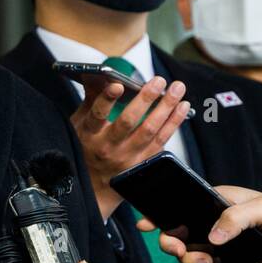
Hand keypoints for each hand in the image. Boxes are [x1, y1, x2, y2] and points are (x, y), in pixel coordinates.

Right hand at [70, 75, 189, 218]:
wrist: (94, 187)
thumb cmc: (85, 147)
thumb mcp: (79, 125)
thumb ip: (91, 99)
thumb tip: (100, 75)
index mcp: (89, 134)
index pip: (97, 115)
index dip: (107, 100)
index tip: (117, 85)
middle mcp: (108, 147)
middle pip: (128, 122)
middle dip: (145, 99)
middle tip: (158, 81)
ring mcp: (127, 157)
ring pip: (149, 131)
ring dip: (166, 108)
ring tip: (177, 89)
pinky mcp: (142, 163)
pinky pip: (161, 141)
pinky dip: (173, 123)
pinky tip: (182, 108)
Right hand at [137, 186, 261, 262]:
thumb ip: (236, 219)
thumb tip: (212, 238)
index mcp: (214, 201)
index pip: (180, 205)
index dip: (159, 215)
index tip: (145, 225)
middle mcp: (212, 221)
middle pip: (177, 233)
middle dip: (173, 244)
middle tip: (180, 250)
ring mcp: (219, 241)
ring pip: (189, 253)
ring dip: (192, 261)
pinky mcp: (228, 259)